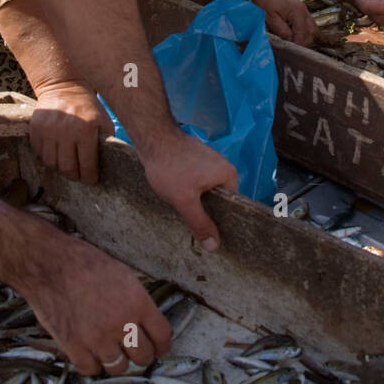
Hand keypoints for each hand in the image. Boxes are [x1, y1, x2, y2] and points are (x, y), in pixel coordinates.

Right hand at [18, 234, 170, 374]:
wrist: (49, 264)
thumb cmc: (85, 264)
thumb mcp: (122, 276)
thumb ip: (136, 302)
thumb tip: (145, 324)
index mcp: (137, 302)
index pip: (162, 335)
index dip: (162, 346)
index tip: (158, 349)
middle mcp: (121, 323)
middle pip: (143, 356)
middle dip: (141, 356)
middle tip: (134, 352)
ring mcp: (97, 337)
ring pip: (118, 368)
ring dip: (116, 361)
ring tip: (110, 352)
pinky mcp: (73, 346)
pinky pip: (91, 369)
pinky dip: (92, 365)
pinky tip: (90, 353)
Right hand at [29, 81, 113, 183]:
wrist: (64, 87)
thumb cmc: (88, 107)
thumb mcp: (103, 121)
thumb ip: (107, 141)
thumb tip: (109, 164)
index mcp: (85, 130)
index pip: (87, 164)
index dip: (90, 177)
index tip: (91, 180)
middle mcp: (65, 131)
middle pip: (67, 168)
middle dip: (75, 176)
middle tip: (79, 176)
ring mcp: (47, 130)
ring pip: (51, 163)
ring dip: (60, 168)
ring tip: (68, 165)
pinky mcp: (35, 129)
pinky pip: (39, 153)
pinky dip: (48, 157)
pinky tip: (56, 154)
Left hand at [142, 131, 236, 251]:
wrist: (152, 138)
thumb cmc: (170, 167)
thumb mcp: (185, 200)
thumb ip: (200, 223)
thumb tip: (215, 246)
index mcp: (229, 175)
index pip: (231, 207)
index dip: (220, 222)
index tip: (210, 235)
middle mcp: (223, 168)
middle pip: (218, 200)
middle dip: (205, 212)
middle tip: (192, 225)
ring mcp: (210, 163)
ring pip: (206, 192)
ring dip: (195, 201)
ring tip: (182, 209)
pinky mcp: (196, 160)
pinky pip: (198, 182)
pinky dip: (189, 191)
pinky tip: (177, 195)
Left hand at [253, 0, 316, 44]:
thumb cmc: (266, 2)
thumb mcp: (271, 18)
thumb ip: (282, 30)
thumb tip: (290, 40)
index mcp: (297, 11)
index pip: (302, 33)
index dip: (298, 43)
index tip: (292, 50)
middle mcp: (304, 11)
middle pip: (311, 32)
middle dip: (304, 41)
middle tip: (293, 47)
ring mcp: (304, 11)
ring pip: (312, 29)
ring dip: (305, 37)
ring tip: (294, 41)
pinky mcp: (302, 12)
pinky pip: (309, 25)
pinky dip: (304, 32)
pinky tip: (295, 35)